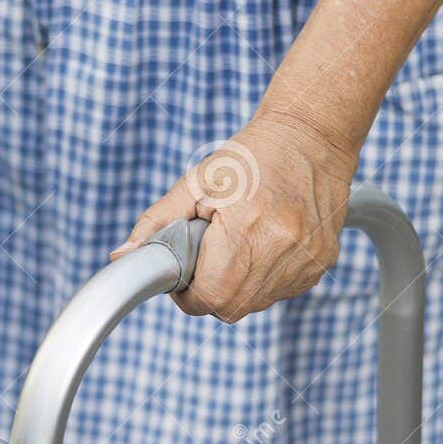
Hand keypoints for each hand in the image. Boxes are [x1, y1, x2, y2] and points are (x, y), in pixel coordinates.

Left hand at [113, 112, 357, 320]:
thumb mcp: (195, 182)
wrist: (311, 136)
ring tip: (238, 244)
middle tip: (207, 259)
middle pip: (231, 308)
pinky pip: (281, 292)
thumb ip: (156, 222)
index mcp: (246, 227)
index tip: (184, 277)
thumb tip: (120, 256)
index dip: (188, 295)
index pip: (210, 297)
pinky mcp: (322, 264)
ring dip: (238, 287)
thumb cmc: (248, 157)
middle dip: (210, 293)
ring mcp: (307, 260)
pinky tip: (264, 246)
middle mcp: (282, 248)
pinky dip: (264, 280)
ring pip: (256, 304)